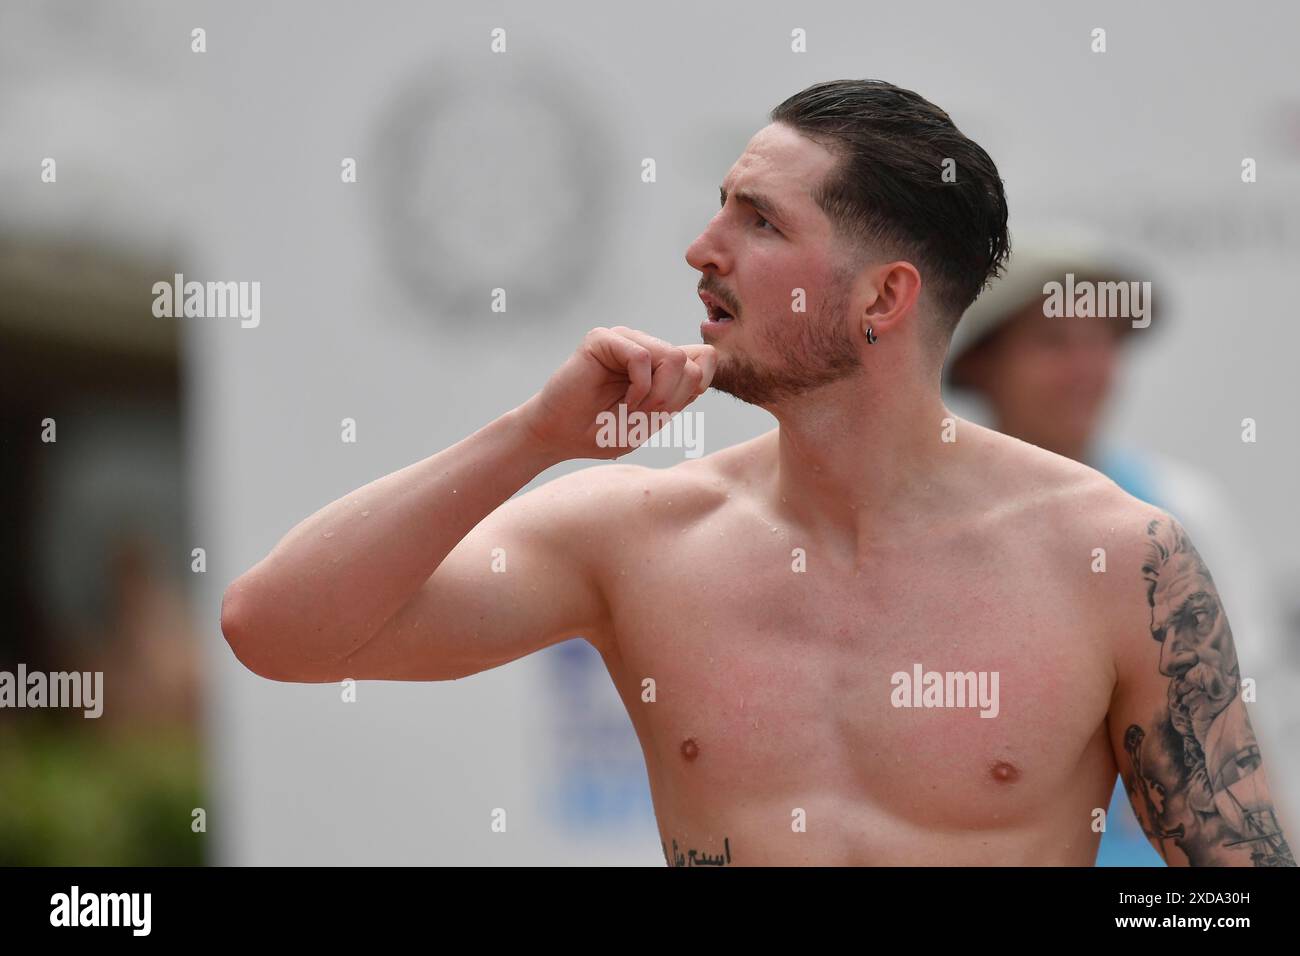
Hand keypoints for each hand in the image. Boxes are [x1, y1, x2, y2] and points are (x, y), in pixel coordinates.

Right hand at [518, 326, 716, 460]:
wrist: (560, 436)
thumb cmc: (603, 430)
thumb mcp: (655, 417)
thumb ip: (683, 390)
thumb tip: (707, 355)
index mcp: (659, 363)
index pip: (704, 358)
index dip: (697, 386)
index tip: (668, 411)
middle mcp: (645, 345)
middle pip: (690, 362)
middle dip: (672, 399)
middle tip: (643, 415)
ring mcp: (624, 339)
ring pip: (672, 356)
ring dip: (657, 395)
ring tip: (633, 409)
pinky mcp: (602, 338)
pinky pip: (642, 357)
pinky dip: (638, 387)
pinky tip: (623, 400)